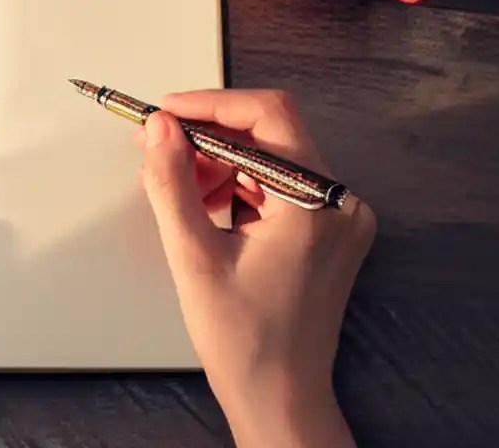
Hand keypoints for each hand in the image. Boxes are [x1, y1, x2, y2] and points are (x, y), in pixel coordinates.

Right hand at [138, 90, 375, 447]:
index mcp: (315, 205)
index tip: (168, 112)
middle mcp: (339, 204)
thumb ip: (172, 183)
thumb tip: (159, 129)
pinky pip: (280, 186)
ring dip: (221, 165)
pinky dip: (239, 187)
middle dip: (209, 139)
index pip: (268, 115)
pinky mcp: (328, 231)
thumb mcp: (193, 256)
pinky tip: (207, 211)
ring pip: (272, 159)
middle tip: (161, 154)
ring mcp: (339, 218)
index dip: (211, 104)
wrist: (279, 395)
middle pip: (270, 135)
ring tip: (182, 195)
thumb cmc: (245, 342)